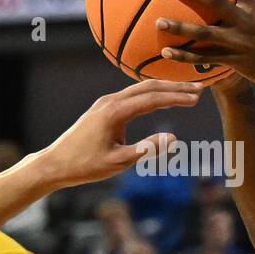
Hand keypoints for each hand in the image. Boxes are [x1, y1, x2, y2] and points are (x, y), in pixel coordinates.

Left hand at [38, 79, 203, 187]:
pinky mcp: (103, 108)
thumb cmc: (84, 166)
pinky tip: (161, 97)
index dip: (176, 98)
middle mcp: (110, 102)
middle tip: (199, 89)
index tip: (197, 98)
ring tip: (186, 91)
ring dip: (163, 89)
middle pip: (148, 87)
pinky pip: (131, 95)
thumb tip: (174, 138)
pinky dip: (150, 93)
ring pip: (140, 89)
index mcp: (114, 112)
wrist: (54, 164)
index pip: (152, 99)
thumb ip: (146, 149)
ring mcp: (105, 103)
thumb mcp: (118, 162)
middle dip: (175, 87)